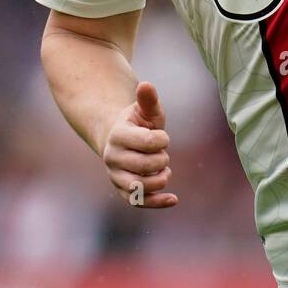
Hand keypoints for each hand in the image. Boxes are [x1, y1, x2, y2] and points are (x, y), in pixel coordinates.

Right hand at [102, 81, 177, 206]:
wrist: (121, 141)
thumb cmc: (138, 123)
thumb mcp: (145, 110)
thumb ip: (148, 99)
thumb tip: (146, 85)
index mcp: (118, 135)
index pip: (147, 142)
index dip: (162, 140)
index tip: (163, 136)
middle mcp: (112, 157)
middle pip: (144, 165)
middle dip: (162, 159)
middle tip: (162, 153)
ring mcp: (116, 175)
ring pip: (139, 186)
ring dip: (159, 179)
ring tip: (164, 170)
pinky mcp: (123, 190)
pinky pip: (138, 202)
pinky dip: (157, 202)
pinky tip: (174, 199)